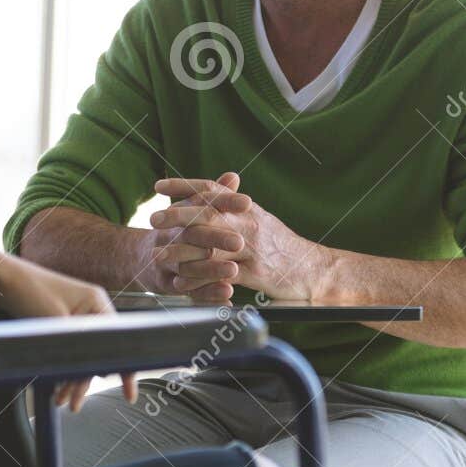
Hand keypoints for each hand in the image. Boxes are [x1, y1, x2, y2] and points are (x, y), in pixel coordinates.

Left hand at [0, 251, 136, 410]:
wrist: (0, 277)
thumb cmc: (27, 290)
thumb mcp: (54, 322)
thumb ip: (77, 346)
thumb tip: (92, 371)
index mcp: (97, 302)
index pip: (118, 342)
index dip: (125, 370)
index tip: (129, 393)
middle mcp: (91, 308)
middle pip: (98, 352)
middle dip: (84, 381)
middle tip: (74, 404)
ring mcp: (77, 315)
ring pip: (82, 354)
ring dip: (71, 378)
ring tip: (60, 399)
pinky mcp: (63, 321)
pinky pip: (70, 349)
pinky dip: (64, 366)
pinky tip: (55, 384)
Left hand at [150, 172, 329, 302]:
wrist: (312, 269)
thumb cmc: (281, 245)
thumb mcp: (260, 219)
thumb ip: (236, 205)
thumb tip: (220, 183)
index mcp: (247, 208)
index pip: (213, 189)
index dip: (184, 185)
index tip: (159, 185)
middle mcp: (248, 222)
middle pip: (209, 213)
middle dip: (178, 215)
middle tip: (153, 218)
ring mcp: (251, 248)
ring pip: (211, 244)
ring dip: (182, 250)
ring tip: (159, 253)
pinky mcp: (254, 273)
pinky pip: (221, 274)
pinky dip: (199, 279)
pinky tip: (181, 283)